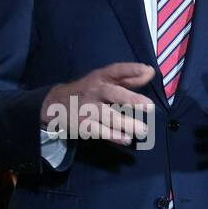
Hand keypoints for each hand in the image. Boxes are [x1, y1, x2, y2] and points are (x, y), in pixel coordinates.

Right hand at [40, 62, 154, 146]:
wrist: (56, 104)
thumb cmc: (90, 91)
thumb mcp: (105, 80)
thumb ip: (129, 78)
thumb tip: (151, 72)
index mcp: (101, 78)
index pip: (117, 71)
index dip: (132, 70)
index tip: (148, 70)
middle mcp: (95, 91)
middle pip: (113, 94)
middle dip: (131, 99)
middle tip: (150, 106)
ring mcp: (88, 109)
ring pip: (108, 116)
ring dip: (126, 123)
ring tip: (143, 130)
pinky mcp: (83, 125)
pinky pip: (100, 131)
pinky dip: (113, 136)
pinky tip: (126, 139)